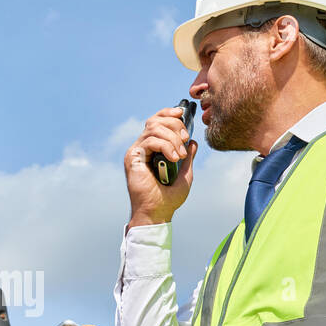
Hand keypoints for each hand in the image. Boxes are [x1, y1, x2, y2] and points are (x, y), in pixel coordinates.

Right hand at [125, 106, 197, 226]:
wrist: (157, 213)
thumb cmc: (168, 198)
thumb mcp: (185, 174)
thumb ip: (188, 157)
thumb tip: (193, 141)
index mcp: (153, 149)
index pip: (157, 121)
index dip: (169, 113)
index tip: (182, 113)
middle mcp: (143, 147)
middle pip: (155, 120)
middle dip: (174, 124)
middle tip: (185, 138)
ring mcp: (136, 151)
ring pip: (154, 128)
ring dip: (172, 138)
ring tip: (180, 155)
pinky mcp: (133, 157)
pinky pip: (150, 141)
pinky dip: (165, 146)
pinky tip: (173, 158)